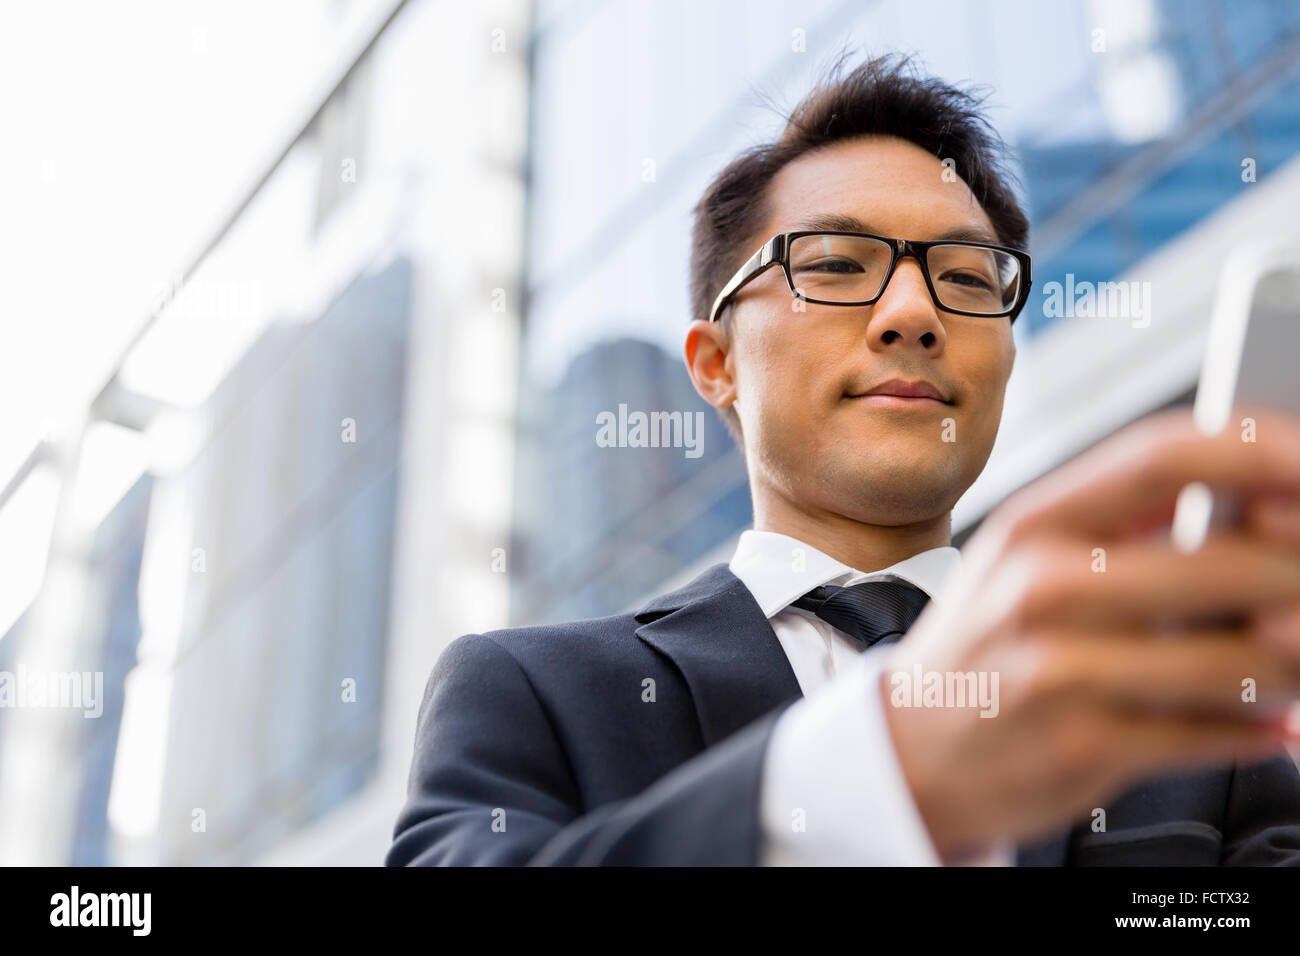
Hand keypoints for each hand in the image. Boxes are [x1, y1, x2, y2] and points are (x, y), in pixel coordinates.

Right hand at [881, 405, 1299, 860]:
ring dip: (1292, 664)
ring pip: (1242, 659)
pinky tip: (1266, 721)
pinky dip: (1260, 728)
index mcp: (1033, 523)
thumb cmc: (987, 642)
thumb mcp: (1025, 555)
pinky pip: (1217, 733)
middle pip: (1228, 562)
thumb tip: (1262, 494)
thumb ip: (1124, 518)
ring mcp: (1060, 671)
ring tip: (1289, 661)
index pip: (1163, 455)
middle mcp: (1042, 588)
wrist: (910, 749)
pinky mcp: (1083, 748)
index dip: (1260, 450)